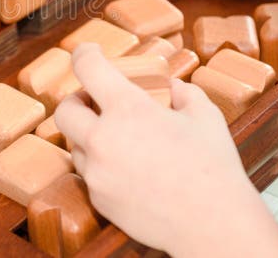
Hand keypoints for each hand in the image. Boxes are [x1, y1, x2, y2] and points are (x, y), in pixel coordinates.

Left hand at [54, 43, 277, 256]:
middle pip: (64, 110)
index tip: (88, 53)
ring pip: (75, 145)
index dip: (84, 54)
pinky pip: (90, 176)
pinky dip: (101, 167)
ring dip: (89, 136)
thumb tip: (173, 88)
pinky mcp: (99, 199)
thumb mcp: (205, 116)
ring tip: (117, 139)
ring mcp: (97, 172)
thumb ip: (183, 94)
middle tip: (94, 102)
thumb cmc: (213, 168)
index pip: (87, 68)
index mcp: (128, 109)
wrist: (213, 225)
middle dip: (76, 101)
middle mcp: (103, 139)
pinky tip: (127, 169)